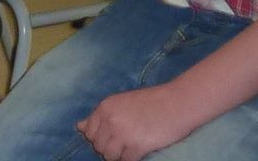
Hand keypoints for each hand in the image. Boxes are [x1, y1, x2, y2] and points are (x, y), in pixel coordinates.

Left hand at [77, 85, 195, 160]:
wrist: (177, 103)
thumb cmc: (152, 102)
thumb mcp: (122, 104)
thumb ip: (101, 116)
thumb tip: (79, 127)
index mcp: (105, 107)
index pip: (89, 133)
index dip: (101, 138)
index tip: (115, 135)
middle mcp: (110, 119)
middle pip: (99, 147)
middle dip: (111, 147)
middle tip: (127, 140)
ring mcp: (122, 133)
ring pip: (109, 157)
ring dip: (120, 155)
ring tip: (133, 145)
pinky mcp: (136, 146)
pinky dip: (132, 159)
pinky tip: (141, 149)